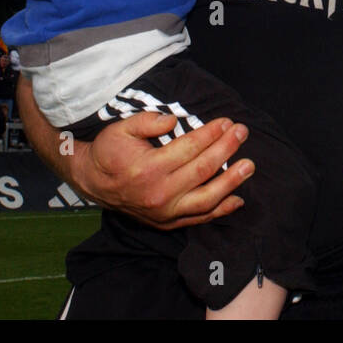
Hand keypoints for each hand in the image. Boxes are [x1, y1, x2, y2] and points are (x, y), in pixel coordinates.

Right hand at [67, 111, 252, 229]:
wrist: (92, 183)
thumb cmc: (109, 152)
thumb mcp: (120, 129)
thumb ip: (146, 122)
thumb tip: (172, 119)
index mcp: (148, 168)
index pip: (189, 148)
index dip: (211, 134)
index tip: (227, 122)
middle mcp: (159, 193)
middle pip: (202, 170)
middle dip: (226, 149)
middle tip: (242, 132)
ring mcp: (164, 212)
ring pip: (206, 199)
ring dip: (231, 182)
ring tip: (249, 165)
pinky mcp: (167, 222)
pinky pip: (199, 219)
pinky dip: (220, 211)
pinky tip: (238, 199)